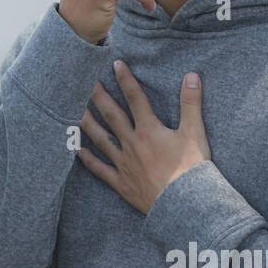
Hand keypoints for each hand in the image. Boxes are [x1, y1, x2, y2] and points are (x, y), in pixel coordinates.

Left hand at [77, 61, 211, 213]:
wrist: (185, 203)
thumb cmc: (192, 168)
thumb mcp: (195, 133)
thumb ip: (191, 103)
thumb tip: (192, 75)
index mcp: (150, 130)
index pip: (135, 99)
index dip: (126, 80)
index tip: (115, 64)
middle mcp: (132, 143)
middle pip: (111, 115)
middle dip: (97, 95)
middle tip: (83, 80)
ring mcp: (124, 163)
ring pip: (100, 139)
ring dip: (86, 122)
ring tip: (72, 108)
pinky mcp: (121, 183)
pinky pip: (100, 169)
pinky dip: (87, 160)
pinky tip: (76, 150)